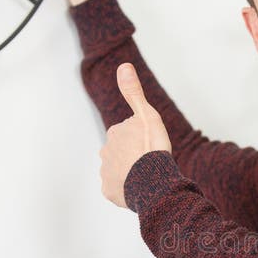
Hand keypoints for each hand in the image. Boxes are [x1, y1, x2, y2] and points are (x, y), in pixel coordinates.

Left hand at [100, 64, 171, 207]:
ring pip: (119, 172)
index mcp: (115, 133)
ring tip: (146, 177)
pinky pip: (117, 190)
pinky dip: (127, 190)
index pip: (128, 134)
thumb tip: (123, 65)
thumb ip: (133, 93)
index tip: (151, 145)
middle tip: (149, 161)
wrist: (151, 182)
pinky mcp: (109, 192)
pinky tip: (139, 190)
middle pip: (121, 153)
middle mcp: (106, 152)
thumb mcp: (147, 115)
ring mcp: (106, 173)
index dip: (141, 139)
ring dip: (130, 173)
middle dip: (132, 156)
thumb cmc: (151, 148)